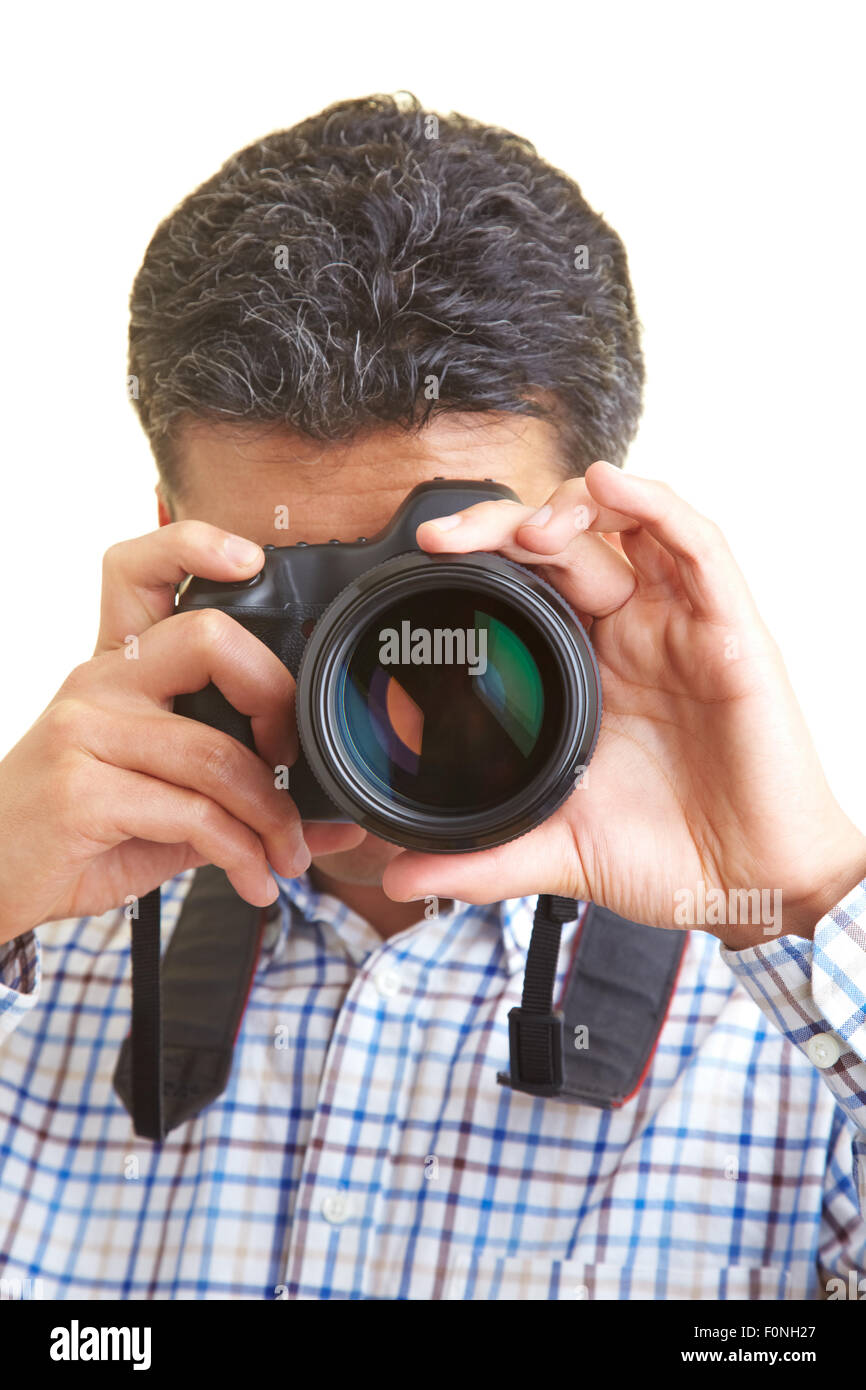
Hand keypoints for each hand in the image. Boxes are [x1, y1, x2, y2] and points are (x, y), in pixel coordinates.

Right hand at [0, 522, 362, 944]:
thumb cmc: (79, 830)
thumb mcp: (162, 801)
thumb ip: (237, 799)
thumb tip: (332, 825)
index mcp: (118, 668)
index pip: (140, 570)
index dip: (195, 545)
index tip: (252, 561)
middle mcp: (99, 682)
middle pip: (210, 640)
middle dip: (277, 700)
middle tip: (294, 760)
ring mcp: (85, 731)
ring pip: (216, 752)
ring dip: (272, 816)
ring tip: (286, 856)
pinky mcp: (81, 790)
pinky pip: (193, 814)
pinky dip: (240, 855)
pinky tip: (254, 879)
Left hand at [382, 462, 865, 948]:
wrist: (748, 890)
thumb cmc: (669, 857)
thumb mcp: (557, 849)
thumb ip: (481, 858)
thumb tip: (399, 878)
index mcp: (588, 670)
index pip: (529, 584)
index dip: (479, 559)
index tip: (422, 560)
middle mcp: (632, 635)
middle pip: (565, 542)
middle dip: (501, 525)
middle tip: (444, 537)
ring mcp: (680, 627)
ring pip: (627, 524)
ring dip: (571, 506)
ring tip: (525, 530)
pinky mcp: (729, 631)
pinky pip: (696, 546)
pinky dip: (653, 504)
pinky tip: (610, 484)